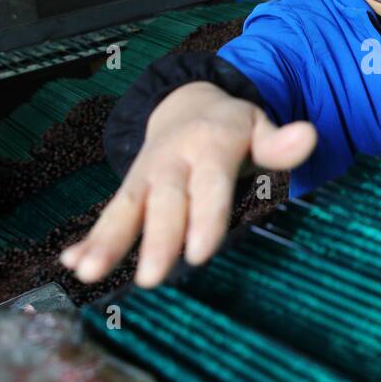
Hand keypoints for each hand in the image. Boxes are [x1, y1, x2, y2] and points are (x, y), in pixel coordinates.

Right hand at [60, 82, 316, 287]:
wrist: (188, 102)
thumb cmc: (233, 128)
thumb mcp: (259, 126)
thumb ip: (280, 142)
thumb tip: (309, 135)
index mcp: (209, 148)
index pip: (209, 188)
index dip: (206, 218)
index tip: (202, 251)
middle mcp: (172, 164)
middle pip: (165, 206)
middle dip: (157, 241)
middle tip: (152, 279)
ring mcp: (146, 178)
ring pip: (125, 211)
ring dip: (107, 242)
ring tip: (89, 273)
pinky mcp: (129, 191)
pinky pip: (108, 215)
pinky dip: (89, 238)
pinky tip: (72, 264)